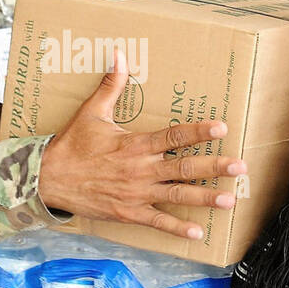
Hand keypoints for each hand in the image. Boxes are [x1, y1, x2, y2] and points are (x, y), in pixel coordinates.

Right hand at [38, 47, 246, 238]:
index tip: (222, 128)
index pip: (173, 136)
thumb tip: (119, 55)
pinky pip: (157, 222)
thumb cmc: (72, 145)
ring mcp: (136, 193)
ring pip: (177, 195)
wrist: (48, 179)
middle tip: (240, 167)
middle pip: (184, 168)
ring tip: (230, 200)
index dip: (198, 132)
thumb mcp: (92, 112)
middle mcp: (140, 170)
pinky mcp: (129, 212)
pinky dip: (177, 228)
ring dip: (205, 198)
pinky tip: (198, 232)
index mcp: (135, 144)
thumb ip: (111, 85)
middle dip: (214, 167)